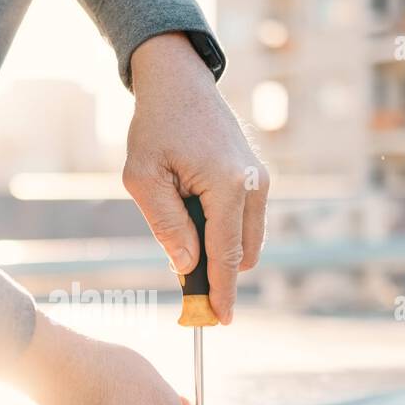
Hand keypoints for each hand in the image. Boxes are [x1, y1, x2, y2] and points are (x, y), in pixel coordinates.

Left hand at [125, 32, 268, 325]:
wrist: (179, 82)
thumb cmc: (155, 126)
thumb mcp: (143, 177)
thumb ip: (167, 224)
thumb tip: (188, 266)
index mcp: (229, 185)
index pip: (226, 255)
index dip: (222, 292)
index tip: (220, 322)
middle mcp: (254, 184)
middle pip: (242, 254)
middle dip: (217, 273)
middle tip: (184, 284)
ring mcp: (261, 180)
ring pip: (247, 240)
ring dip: (219, 250)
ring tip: (182, 233)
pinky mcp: (259, 178)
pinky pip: (245, 222)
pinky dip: (223, 232)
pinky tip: (193, 217)